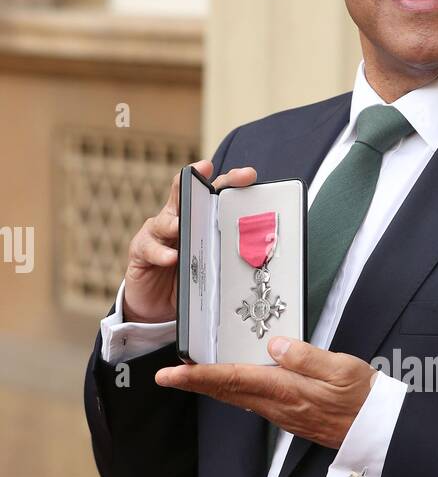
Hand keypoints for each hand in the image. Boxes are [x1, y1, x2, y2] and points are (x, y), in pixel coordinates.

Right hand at [122, 159, 257, 323]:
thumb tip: (259, 256)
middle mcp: (175, 219)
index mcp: (197, 218)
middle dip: (197, 180)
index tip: (248, 175)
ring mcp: (156, 233)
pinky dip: (161, 253)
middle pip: (185, 192)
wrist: (158, 305)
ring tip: (183, 226)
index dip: (229, 180)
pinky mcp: (140, 250)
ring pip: (165, 220)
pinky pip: (150, 248)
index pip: (213, 193)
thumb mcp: (212, 266)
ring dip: (175, 222)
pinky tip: (172, 257)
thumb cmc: (189, 280)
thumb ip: (225, 255)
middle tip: (207, 171)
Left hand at [153, 337, 378, 448]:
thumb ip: (306, 356)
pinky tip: (231, 384)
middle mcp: (278, 406)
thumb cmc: (364, 398)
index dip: (198, 376)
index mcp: (286, 390)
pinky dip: (234, 391)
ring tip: (191, 376)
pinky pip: (253, 402)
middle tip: (166, 375)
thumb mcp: (341, 368)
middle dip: (194, 383)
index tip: (169, 375)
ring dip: (212, 387)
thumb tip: (275, 344)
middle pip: (227, 392)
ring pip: (237, 398)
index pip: (232, 379)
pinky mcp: (289, 416)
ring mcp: (282, 414)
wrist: (379, 431)